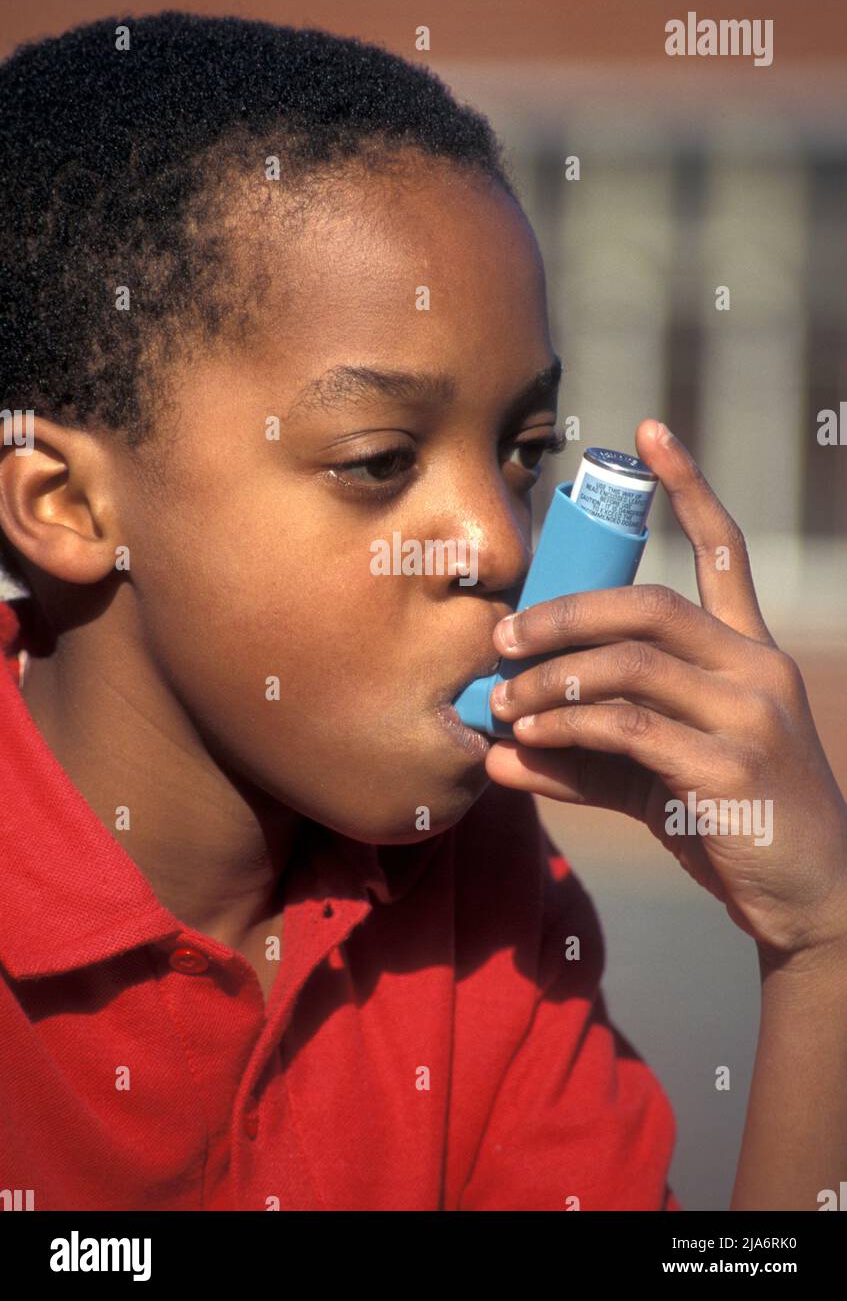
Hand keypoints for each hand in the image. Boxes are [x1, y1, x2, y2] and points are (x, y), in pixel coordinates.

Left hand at [484, 419, 846, 972]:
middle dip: (565, 611)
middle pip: (649, 603)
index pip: (725, 550)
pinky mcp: (730, 769)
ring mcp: (749, 717)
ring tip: (502, 698)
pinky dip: (567, 726)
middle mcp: (757, 670)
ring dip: (553, 676)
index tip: (646, 431)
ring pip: (632, 662)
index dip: (687, 486)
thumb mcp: (658, 777)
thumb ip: (584, 754)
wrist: (809, 898)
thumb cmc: (729, 823)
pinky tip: (528, 734)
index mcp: (750, 654)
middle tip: (503, 636)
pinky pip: (629, 727)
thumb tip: (495, 747)